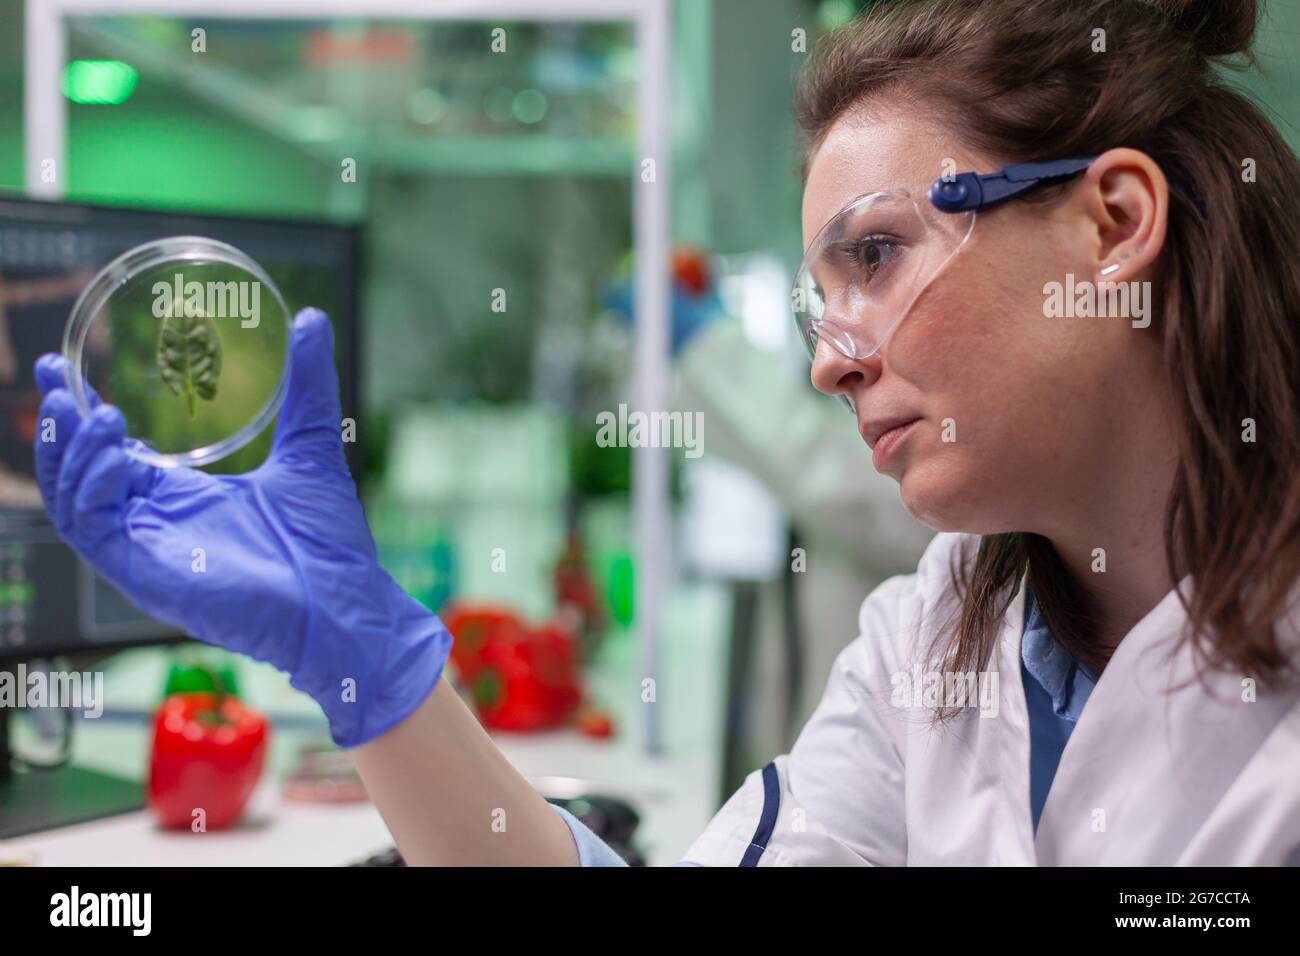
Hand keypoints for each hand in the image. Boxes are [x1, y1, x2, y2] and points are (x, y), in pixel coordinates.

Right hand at [34, 308, 450, 746]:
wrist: (345, 601)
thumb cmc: (328, 540)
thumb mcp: (310, 446)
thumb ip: (308, 386)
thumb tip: (313, 319)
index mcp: (185, 500)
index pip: (113, 454)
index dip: (84, 414)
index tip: (63, 367)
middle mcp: (157, 525)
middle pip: (80, 474)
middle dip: (60, 424)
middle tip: (56, 374)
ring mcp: (148, 551)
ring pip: (72, 500)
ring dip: (72, 451)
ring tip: (93, 411)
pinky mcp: (146, 574)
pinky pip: (91, 529)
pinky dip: (90, 486)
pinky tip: (113, 448)